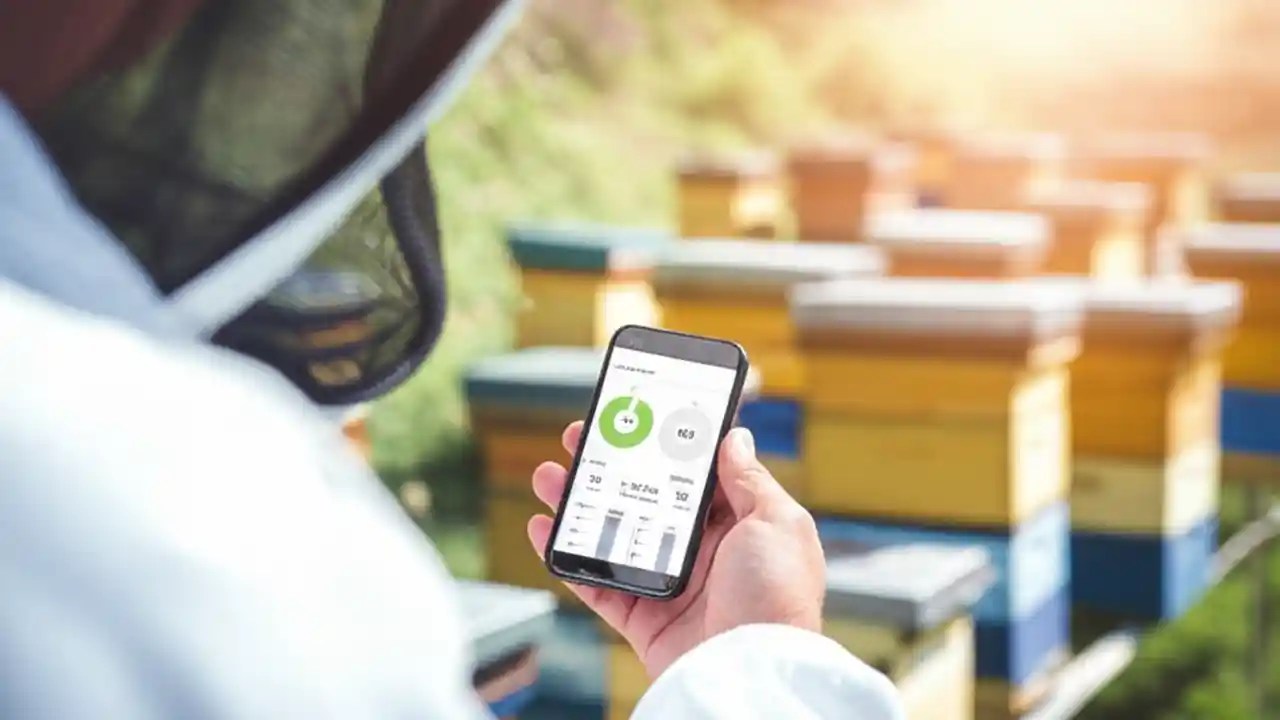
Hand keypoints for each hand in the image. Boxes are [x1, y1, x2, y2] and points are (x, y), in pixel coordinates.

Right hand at [526, 423, 825, 678]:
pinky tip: (542, 529)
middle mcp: (702, 553)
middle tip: (580, 439)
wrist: (753, 673)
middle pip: (644, 499)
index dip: (663, 445)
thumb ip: (750, 480)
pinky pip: (596, 583)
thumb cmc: (776, 599)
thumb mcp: (776, 523)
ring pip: (612, 535)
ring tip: (549, 476)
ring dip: (577, 504)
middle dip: (609, 467)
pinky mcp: (642, 618)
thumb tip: (734, 436)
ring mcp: (668, 585)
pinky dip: (565, 557)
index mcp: (738, 526)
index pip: (693, 476)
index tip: (635, 418)